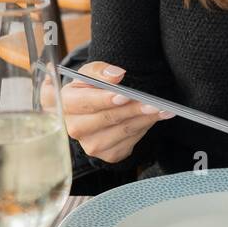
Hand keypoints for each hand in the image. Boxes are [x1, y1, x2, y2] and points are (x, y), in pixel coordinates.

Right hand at [59, 62, 174, 164]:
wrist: (91, 110)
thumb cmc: (90, 89)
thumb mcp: (90, 74)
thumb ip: (100, 71)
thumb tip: (116, 76)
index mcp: (66, 104)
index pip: (86, 103)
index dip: (105, 99)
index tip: (124, 95)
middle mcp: (75, 128)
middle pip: (107, 118)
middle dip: (132, 109)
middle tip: (153, 104)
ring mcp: (90, 145)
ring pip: (122, 131)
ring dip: (143, 119)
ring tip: (161, 110)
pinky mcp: (107, 155)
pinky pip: (129, 142)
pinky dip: (143, 128)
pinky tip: (154, 119)